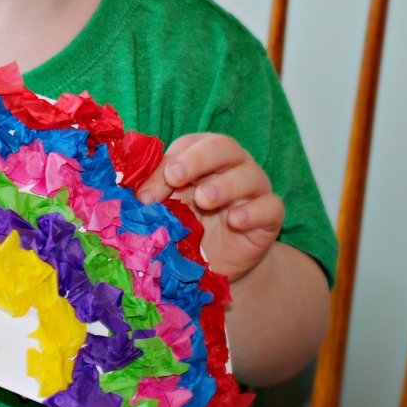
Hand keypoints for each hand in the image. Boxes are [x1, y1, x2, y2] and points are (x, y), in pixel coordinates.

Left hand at [135, 132, 283, 282]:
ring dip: (225, 185)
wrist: (218, 260)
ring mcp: (256, 187)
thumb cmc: (189, 223)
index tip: (147, 191)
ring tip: (204, 199)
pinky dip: (253, 212)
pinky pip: (270, 206)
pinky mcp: (271, 215)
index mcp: (203, 154)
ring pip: (249, 175)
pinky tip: (235, 221)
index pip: (189, 146)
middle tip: (175, 177)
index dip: (169, 162)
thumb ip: (155, 195)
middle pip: (223, 147)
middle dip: (197, 160)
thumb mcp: (169, 207)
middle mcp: (233, 164)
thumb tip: (136, 196)